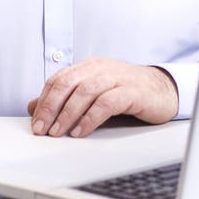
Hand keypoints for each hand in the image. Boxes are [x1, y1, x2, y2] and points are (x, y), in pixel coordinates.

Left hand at [27, 59, 177, 138]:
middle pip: (68, 84)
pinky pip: (107, 103)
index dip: (44, 100)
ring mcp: (117, 78)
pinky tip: (81, 131)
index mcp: (89, 66)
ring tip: (58, 132)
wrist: (164, 90)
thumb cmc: (126, 92)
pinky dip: (91, 118)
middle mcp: (101, 68)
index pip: (59, 79)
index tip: (35, 121)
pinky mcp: (132, 92)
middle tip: (41, 128)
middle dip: (51, 107)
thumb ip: (66, 99)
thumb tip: (34, 107)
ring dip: (68, 114)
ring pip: (85, 92)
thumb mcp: (93, 94)